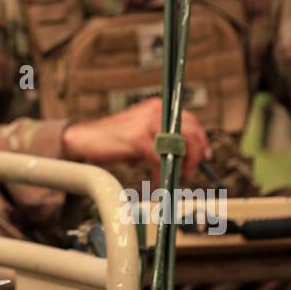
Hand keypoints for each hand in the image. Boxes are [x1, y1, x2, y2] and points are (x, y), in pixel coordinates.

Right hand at [61, 99, 211, 182]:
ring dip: (181, 165)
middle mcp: (155, 111)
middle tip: (190, 171)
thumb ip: (161, 136)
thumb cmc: (112, 138)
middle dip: (196, 155)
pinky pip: (160, 160)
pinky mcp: (138, 139)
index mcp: (157, 107)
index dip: (201, 140)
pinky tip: (155, 182)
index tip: (206, 157)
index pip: (191, 120)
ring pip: (179, 145)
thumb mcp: (142, 131)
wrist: (84, 138)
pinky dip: (160, 174)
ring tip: (175, 176)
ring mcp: (147, 124)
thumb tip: (186, 152)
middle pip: (190, 131)